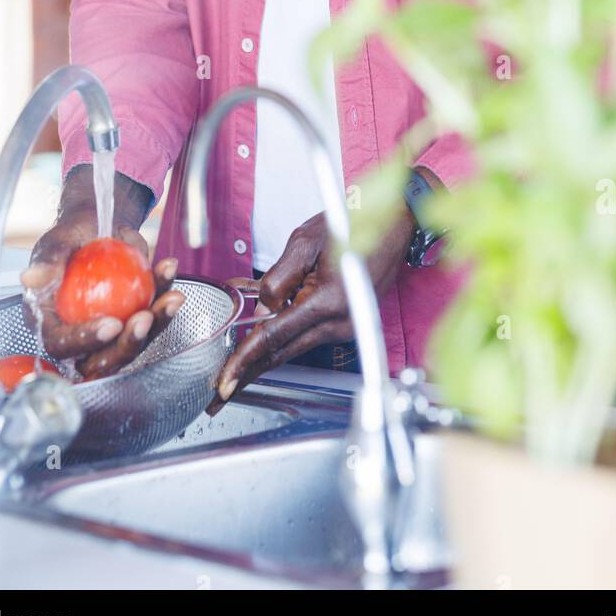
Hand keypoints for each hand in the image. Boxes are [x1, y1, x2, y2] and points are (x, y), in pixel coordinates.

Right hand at [20, 207, 184, 379]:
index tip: (112, 324)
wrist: (97, 226)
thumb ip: (47, 262)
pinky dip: (165, 298)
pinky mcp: (132, 321)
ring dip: (157, 324)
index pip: (61, 344)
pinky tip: (170, 272)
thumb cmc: (71, 237)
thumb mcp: (57, 243)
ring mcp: (109, 331)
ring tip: (171, 298)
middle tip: (145, 318)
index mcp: (50, 323)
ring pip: (133, 343)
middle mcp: (78, 335)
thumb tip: (29, 278)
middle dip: (127, 345)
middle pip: (101, 358)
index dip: (85, 341)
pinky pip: (152, 317)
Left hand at [216, 204, 415, 400]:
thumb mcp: (304, 242)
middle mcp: (340, 322)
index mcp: (329, 301)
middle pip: (285, 353)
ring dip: (266, 353)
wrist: (394, 223)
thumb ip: (278, 277)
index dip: (246, 359)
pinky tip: (264, 337)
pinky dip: (285, 335)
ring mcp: (347, 326)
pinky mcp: (348, 323)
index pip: (276, 337)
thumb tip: (264, 306)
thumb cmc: (354, 223)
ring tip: (235, 369)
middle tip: (220, 393)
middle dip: (251, 372)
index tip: (225, 381)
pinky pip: (308, 334)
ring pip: (295, 346)